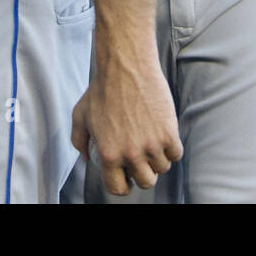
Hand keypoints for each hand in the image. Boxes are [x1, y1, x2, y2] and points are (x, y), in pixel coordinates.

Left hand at [71, 52, 181, 196]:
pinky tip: (164, 137)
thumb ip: (78, 141)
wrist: (127, 66)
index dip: (122, 185)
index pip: (118, 188)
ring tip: (152, 144)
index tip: (126, 178)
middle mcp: (131, 154)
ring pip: (162, 168)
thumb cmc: (103, 88)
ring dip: (158, 160)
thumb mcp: (80, 115)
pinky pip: (176, 154)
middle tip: (142, 160)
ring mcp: (152, 144)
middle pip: (146, 182)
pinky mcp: (169, 133)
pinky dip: (172, 149)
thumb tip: (87, 158)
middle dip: (143, 174)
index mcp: (109, 154)